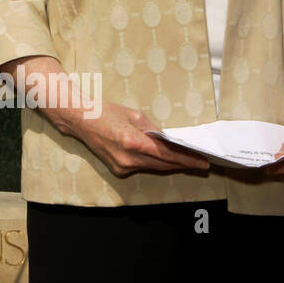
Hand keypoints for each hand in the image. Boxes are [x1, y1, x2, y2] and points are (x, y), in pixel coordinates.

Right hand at [46, 99, 210, 177]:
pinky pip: (142, 167)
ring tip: (185, 160)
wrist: (81, 120)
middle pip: (163, 164)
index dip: (187, 159)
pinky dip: (153, 163)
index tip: (202, 161)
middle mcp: (128, 158)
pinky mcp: (118, 170)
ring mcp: (122, 166)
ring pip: (154, 167)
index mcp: (132, 141)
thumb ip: (153, 130)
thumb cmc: (106, 112)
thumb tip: (169, 141)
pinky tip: (162, 158)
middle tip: (200, 162)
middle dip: (182, 163)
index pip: (167, 154)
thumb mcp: (134, 115)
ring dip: (169, 164)